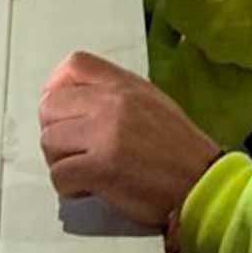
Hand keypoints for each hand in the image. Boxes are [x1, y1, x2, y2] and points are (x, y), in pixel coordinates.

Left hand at [39, 50, 220, 227]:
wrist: (202, 184)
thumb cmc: (179, 150)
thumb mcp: (153, 103)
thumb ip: (114, 95)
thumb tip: (74, 102)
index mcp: (127, 86)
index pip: (75, 65)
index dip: (58, 87)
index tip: (65, 112)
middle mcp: (113, 103)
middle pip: (49, 107)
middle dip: (57, 132)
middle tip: (77, 150)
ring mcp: (106, 134)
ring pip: (49, 142)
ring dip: (63, 161)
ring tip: (88, 170)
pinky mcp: (101, 168)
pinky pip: (59, 175)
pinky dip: (70, 187)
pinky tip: (93, 187)